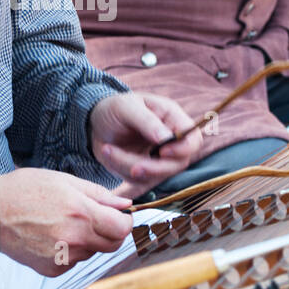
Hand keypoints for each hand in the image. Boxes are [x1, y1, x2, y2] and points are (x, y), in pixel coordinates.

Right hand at [0, 168, 132, 276]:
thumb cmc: (24, 191)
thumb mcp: (64, 180)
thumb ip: (99, 194)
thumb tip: (124, 204)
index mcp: (81, 213)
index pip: (122, 229)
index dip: (125, 221)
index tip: (120, 216)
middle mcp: (75, 239)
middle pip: (113, 245)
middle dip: (111, 232)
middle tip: (95, 219)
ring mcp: (64, 257)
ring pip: (92, 252)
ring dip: (88, 240)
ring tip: (64, 223)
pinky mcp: (53, 269)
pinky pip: (74, 261)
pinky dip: (71, 250)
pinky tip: (53, 236)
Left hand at [89, 91, 203, 199]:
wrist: (95, 123)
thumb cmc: (114, 108)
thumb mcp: (127, 107)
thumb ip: (147, 121)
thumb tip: (166, 138)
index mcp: (172, 118)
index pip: (193, 139)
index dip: (183, 149)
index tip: (162, 150)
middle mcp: (170, 140)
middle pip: (179, 163)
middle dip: (154, 167)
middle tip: (132, 167)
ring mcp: (159, 158)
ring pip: (157, 176)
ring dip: (130, 167)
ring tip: (108, 150)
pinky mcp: (145, 171)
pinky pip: (140, 181)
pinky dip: (122, 170)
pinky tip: (109, 153)